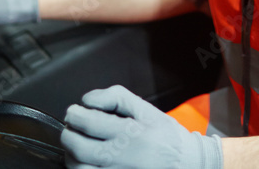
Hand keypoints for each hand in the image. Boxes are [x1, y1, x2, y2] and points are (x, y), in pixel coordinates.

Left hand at [61, 85, 222, 168]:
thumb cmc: (166, 136)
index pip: (91, 123)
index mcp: (134, 133)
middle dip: (69, 136)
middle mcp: (127, 158)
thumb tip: (88, 100)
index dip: (75, 115)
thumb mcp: (146, 109)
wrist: (190, 164)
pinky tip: (87, 163)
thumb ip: (116, 97)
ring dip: (72, 158)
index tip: (73, 112)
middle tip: (70, 129)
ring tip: (77, 147)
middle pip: (81, 150)